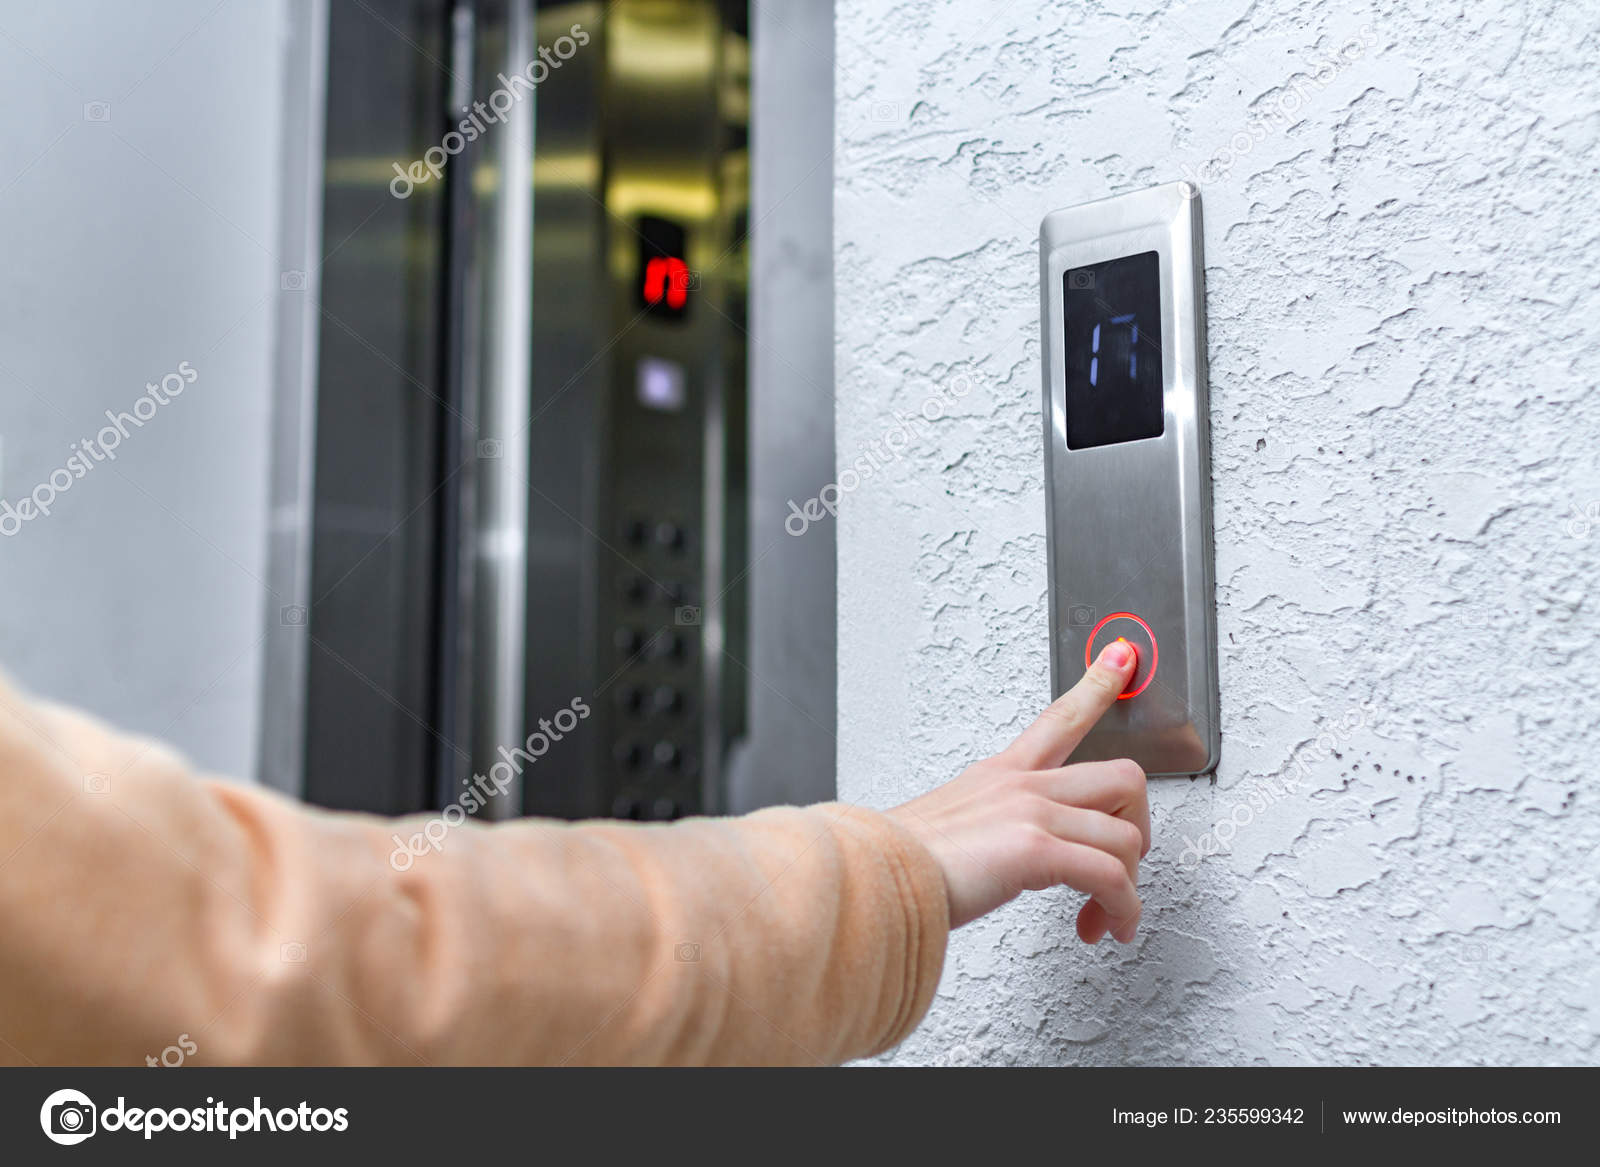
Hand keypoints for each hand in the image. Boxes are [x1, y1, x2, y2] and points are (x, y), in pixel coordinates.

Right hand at [889, 640, 1148, 941]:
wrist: (869, 877)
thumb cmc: (897, 863)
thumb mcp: (941, 826)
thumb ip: (978, 830)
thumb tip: (984, 857)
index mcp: (1000, 775)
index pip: (1059, 719)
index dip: (1097, 684)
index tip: (1122, 658)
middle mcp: (1021, 785)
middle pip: (1124, 777)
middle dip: (1138, 828)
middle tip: (1122, 866)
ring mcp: (1031, 813)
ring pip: (1126, 836)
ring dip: (1129, 888)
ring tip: (1107, 917)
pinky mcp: (1036, 849)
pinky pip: (1112, 877)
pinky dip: (1123, 910)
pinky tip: (1107, 927)